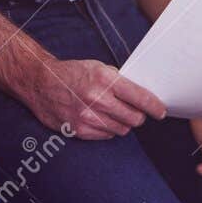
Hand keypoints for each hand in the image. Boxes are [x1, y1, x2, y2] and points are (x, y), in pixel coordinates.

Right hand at [21, 57, 165, 139]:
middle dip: (139, 116)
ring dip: (124, 123)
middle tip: (137, 112)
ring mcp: (87, 117)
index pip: (139, 98)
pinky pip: (106, 135)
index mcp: (105, 79)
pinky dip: (108, 129)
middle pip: (134, 118)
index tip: (161, 111)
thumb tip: (142, 97)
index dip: (154, 107)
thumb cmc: (72, 74)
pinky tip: (101, 118)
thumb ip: (119, 81)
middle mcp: (97, 98)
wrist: (41, 83)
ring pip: (122, 129)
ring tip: (115, 113)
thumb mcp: (97, 67)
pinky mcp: (79, 130)